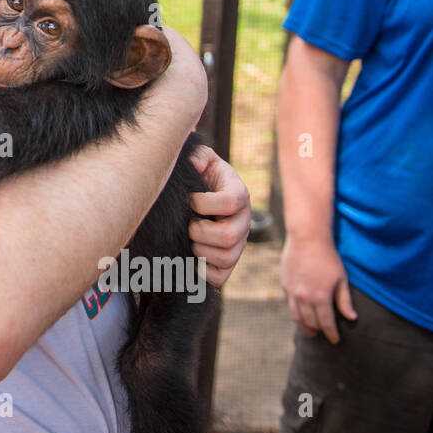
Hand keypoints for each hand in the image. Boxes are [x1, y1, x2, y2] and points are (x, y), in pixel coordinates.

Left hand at [186, 146, 249, 286]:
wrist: (199, 196)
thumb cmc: (200, 176)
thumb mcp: (201, 159)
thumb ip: (199, 156)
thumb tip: (196, 164)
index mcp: (239, 194)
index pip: (231, 202)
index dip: (205, 203)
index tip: (190, 200)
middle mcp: (243, 221)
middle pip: (229, 235)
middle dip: (200, 231)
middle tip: (189, 225)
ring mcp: (238, 244)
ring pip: (225, 258)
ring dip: (200, 251)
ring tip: (190, 240)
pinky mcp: (228, 262)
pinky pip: (220, 277)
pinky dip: (203, 271)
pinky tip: (193, 257)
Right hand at [281, 234, 356, 342]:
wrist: (307, 239)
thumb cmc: (328, 258)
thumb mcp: (341, 279)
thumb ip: (344, 301)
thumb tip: (351, 318)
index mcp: (321, 298)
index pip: (326, 324)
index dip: (332, 334)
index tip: (336, 340)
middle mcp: (304, 298)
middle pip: (311, 323)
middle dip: (319, 331)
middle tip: (324, 334)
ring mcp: (292, 292)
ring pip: (297, 317)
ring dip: (305, 326)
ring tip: (312, 331)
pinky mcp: (285, 286)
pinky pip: (290, 306)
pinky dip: (297, 313)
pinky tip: (302, 314)